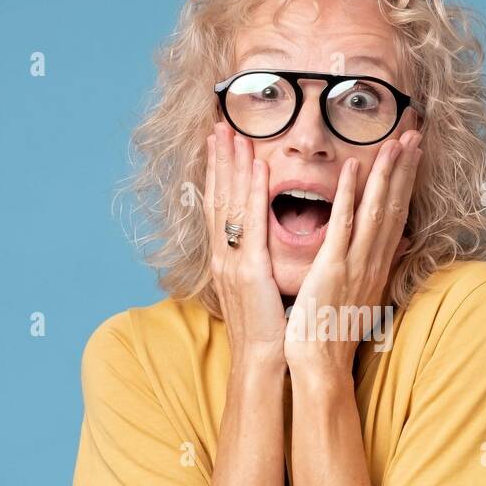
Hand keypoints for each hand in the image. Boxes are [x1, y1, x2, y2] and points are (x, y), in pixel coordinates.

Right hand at [204, 121, 285, 370]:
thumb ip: (258, 262)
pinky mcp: (249, 269)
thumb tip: (263, 246)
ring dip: (232, 165)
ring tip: (233, 133)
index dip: (218, 174)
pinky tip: (257, 168)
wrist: (261, 361)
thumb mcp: (259, 288)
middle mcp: (223, 256)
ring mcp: (232, 261)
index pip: (219, 207)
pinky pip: (252, 223)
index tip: (220, 145)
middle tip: (220, 125)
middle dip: (219, 160)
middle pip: (219, 197)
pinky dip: (253, 193)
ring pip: (231, 203)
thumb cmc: (267, 330)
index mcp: (226, 260)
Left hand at [284, 129, 423, 379]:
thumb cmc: (333, 334)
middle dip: (404, 168)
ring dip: (386, 173)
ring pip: (376, 210)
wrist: (321, 365)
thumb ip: (376, 268)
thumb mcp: (362, 297)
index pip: (397, 216)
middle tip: (413, 133)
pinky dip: (350, 195)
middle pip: (394, 206)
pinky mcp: (333, 269)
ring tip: (395, 140)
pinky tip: (355, 168)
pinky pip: (343, 225)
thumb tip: (396, 246)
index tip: (412, 153)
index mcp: (377, 266)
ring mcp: (355, 264)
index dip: (405, 182)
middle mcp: (373, 262)